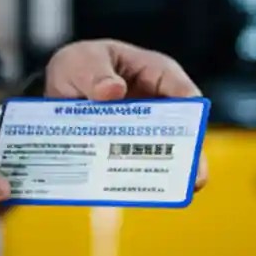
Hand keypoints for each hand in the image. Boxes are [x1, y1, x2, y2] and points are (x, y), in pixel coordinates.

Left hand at [45, 40, 207, 189]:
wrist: (61, 86)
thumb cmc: (80, 64)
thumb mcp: (81, 61)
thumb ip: (94, 74)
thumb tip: (113, 91)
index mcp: (155, 73)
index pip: (182, 89)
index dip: (191, 111)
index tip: (192, 131)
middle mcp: (159, 103)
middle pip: (183, 128)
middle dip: (190, 153)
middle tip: (194, 178)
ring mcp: (147, 129)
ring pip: (166, 151)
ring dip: (170, 172)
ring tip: (174, 193)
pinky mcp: (130, 147)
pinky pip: (139, 164)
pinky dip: (139, 178)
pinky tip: (139, 193)